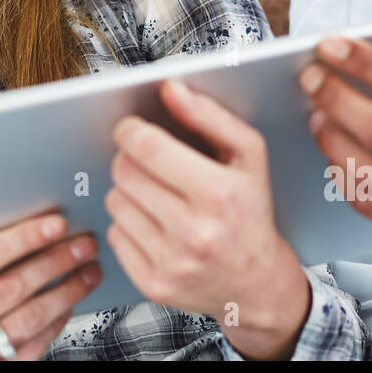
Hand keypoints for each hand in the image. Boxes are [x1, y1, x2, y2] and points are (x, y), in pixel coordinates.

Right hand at [0, 212, 101, 359]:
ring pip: (27, 319)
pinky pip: (31, 347)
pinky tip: (70, 305)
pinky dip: (55, 324)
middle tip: (85, 245)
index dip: (21, 238)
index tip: (57, 223)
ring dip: (65, 293)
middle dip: (54, 262)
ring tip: (90, 272)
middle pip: (10, 287)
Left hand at [106, 79, 311, 359]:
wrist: (257, 283)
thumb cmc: (250, 212)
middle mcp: (196, 232)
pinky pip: (114, 234)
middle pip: (125, 172)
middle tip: (148, 162)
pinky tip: (154, 223)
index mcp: (221, 194)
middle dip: (129, 158)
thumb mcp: (248, 155)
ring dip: (127, 190)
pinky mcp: (153, 284)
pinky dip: (128, 224)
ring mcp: (172, 262)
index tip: (130, 128)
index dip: (130, 130)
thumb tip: (170, 89)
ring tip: (156, 195)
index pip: (148, 148)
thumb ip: (209, 115)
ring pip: (115, 200)